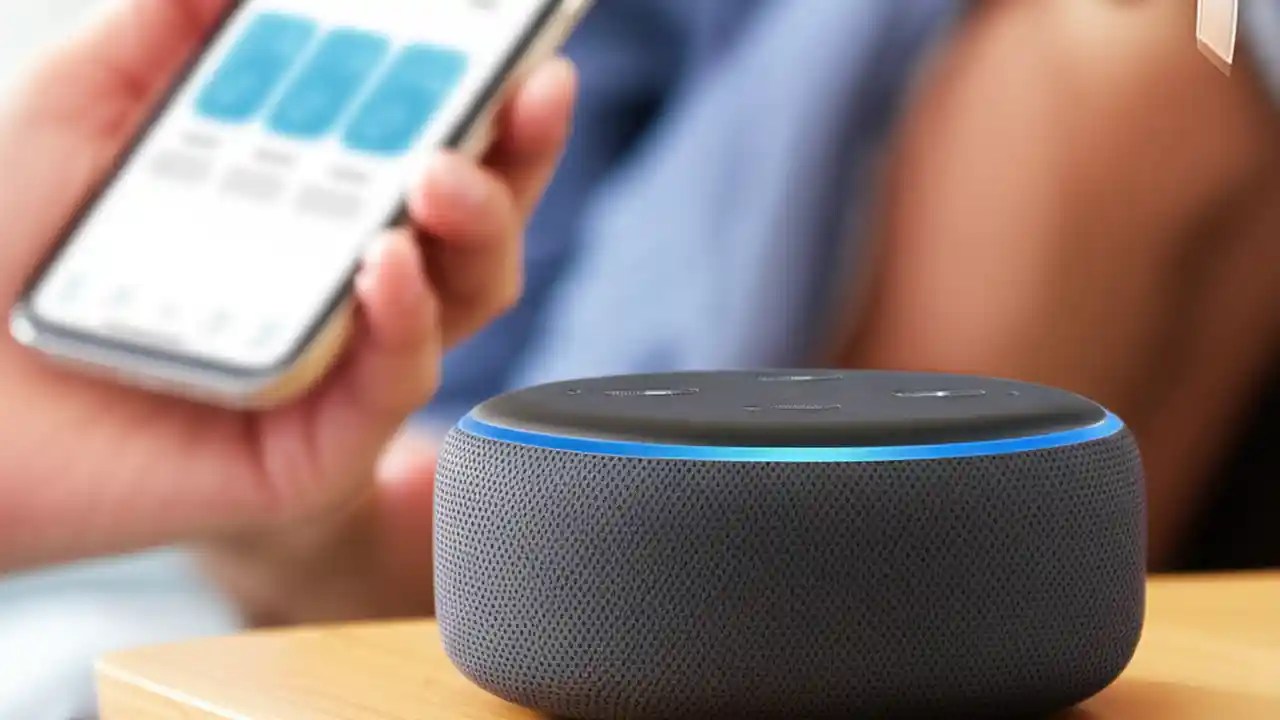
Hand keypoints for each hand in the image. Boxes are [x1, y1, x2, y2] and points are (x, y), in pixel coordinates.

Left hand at [0, 0, 576, 569]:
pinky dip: (404, 321)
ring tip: (439, 173)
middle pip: (478, 219)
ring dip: (476, 227)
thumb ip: (176, 23)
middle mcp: (346, 278)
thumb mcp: (92, 97)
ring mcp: (340, 361)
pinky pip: (392, 384)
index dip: (491, 91)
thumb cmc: (11, 239)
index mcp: (317, 195)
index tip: (521, 43)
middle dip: (517, 153)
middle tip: (526, 89)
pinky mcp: (315, 446)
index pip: (436, 137)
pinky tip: (383, 263)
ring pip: (465, 299)